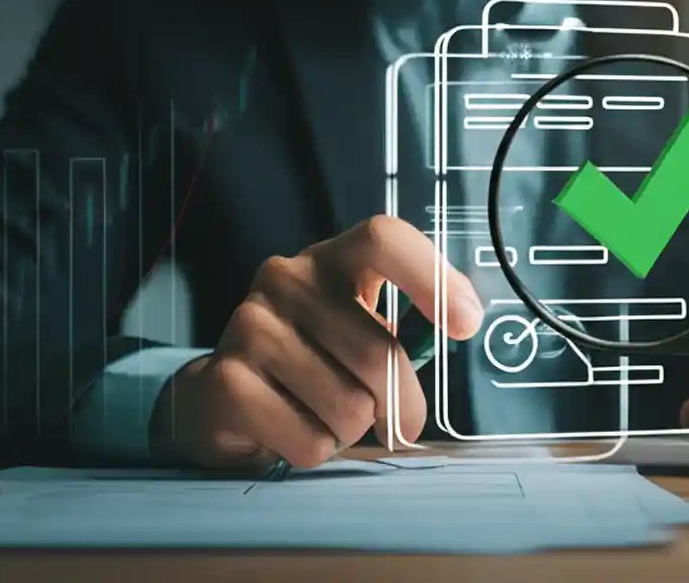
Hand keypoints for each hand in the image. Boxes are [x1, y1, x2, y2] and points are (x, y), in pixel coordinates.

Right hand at [150, 215, 483, 469]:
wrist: (221, 397)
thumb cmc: (313, 361)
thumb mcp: (357, 330)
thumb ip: (403, 330)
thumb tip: (464, 323)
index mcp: (330, 258)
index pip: (384, 238)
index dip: (432, 276)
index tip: (467, 323)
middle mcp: (285, 279)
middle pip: (378, 352)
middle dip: (401, 404)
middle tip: (399, 421)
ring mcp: (249, 327)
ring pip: (348, 406)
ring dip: (352, 430)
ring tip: (324, 414)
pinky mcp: (227, 382)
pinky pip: (310, 440)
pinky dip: (316, 451)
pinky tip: (292, 429)